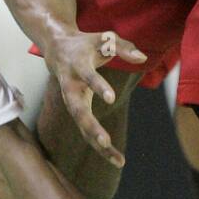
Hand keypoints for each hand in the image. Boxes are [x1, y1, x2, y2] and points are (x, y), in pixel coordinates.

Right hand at [42, 29, 145, 167]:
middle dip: (90, 126)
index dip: (97, 86)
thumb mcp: (105, 39)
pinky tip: (117, 159)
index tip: (111, 98)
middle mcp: (70, 86)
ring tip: (118, 160)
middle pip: (77, 109)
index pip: (87, 77)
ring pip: (80, 126)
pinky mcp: (76, 111)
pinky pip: (86, 131)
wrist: (56, 49)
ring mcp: (71, 101)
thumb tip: (142, 58)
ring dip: (97, 143)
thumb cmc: (85, 44)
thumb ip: (123, 48)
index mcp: (77, 65)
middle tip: (104, 141)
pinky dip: (100, 147)